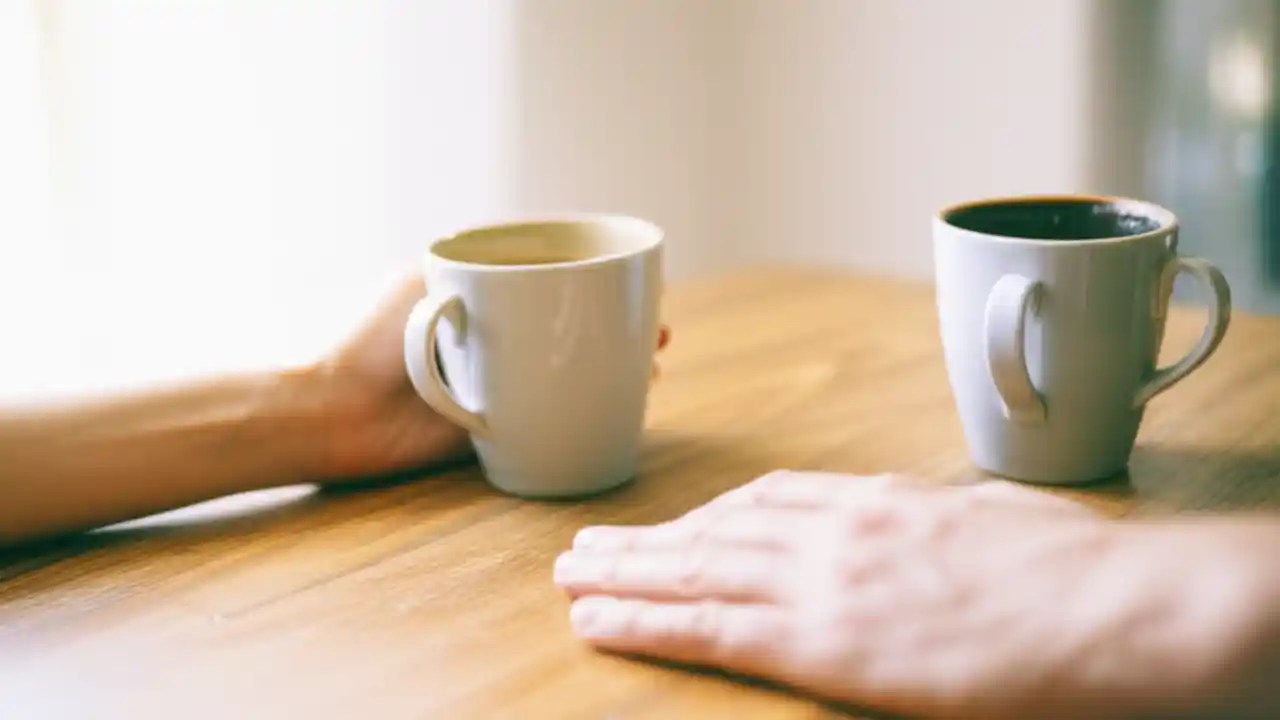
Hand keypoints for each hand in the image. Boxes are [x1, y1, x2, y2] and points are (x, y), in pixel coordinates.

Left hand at [311, 272, 670, 480]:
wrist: (330, 412)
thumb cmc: (370, 339)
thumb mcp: (424, 282)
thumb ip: (476, 275)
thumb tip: (545, 277)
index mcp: (479, 299)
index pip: (552, 285)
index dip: (599, 288)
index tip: (638, 291)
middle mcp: (496, 340)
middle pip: (572, 330)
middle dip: (618, 330)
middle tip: (659, 334)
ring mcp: (498, 384)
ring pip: (570, 373)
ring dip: (614, 371)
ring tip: (651, 370)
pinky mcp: (495, 428)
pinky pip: (550, 417)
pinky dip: (586, 412)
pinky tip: (619, 410)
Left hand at [555, 471, 1278, 718]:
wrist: (1107, 603)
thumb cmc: (1069, 567)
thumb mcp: (986, 518)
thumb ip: (928, 520)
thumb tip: (914, 526)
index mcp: (874, 498)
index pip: (766, 499)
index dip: (707, 516)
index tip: (673, 525)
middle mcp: (830, 528)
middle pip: (712, 529)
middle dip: (644, 541)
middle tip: (585, 546)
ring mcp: (818, 580)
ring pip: (692, 569)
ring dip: (623, 573)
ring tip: (572, 575)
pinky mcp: (818, 641)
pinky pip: (706, 628)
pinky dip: (643, 623)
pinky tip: (598, 622)